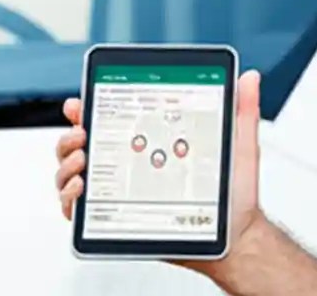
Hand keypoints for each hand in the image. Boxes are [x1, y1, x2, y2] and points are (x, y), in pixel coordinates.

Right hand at [53, 72, 267, 261]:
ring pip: (72, 174)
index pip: (110, 120)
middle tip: (81, 132)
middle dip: (71, 135)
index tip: (81, 103)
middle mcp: (130, 166)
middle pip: (82, 145)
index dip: (88, 109)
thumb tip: (250, 77)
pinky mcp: (115, 220)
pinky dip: (69, 198)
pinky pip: (78, 210)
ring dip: (66, 164)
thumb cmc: (234, 195)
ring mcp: (119, 193)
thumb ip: (243, 111)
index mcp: (151, 143)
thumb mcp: (239, 146)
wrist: (234, 237)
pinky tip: (82, 188)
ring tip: (81, 160)